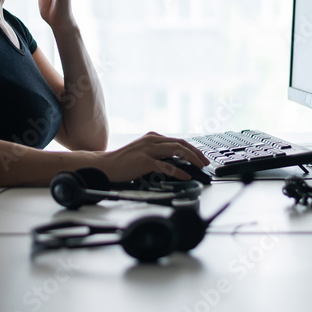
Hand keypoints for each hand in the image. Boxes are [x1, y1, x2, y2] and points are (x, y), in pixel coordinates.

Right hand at [96, 132, 210, 182]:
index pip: (178, 140)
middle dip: (196, 153)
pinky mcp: (144, 161)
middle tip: (205, 162)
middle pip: (180, 143)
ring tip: (199, 166)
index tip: (201, 157)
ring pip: (176, 150)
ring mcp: (148, 150)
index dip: (192, 148)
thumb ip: (158, 153)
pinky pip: (165, 166)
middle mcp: (152, 140)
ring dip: (191, 158)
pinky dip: (178, 170)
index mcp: (153, 137)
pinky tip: (185, 175)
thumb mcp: (143, 151)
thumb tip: (177, 162)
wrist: (106, 166)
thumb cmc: (124, 161)